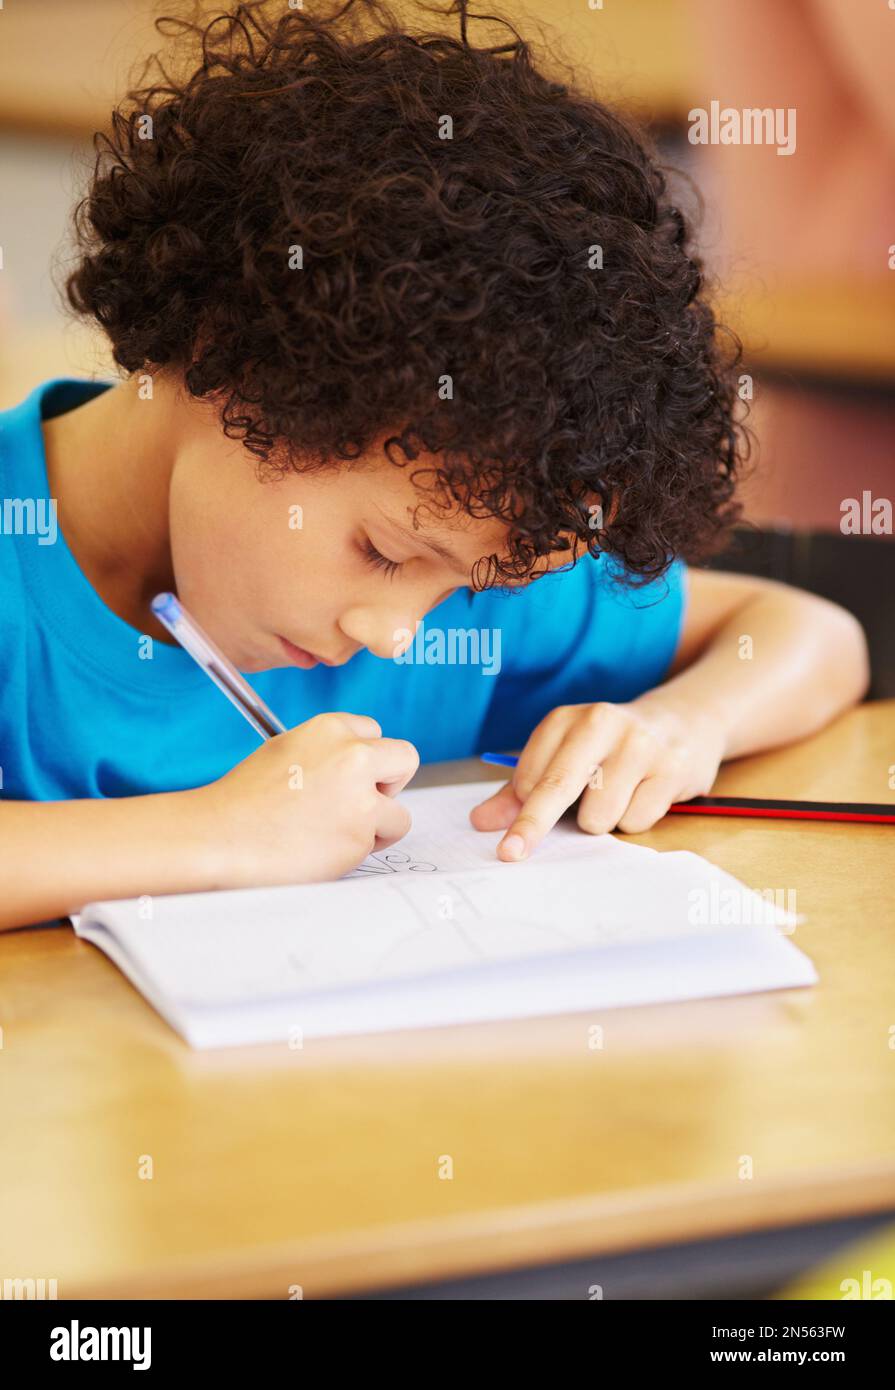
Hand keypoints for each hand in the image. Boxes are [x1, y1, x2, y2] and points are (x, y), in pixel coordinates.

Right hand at [198, 712, 419, 886]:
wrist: (219, 837)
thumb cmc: (243, 802)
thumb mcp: (285, 752)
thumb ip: (326, 752)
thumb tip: (359, 766)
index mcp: (328, 728)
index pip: (375, 732)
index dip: (366, 759)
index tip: (350, 777)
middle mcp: (350, 754)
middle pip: (405, 758)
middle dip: (390, 783)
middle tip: (361, 804)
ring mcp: (359, 794)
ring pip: (399, 811)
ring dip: (375, 826)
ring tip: (331, 833)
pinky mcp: (362, 832)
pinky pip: (381, 841)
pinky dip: (361, 850)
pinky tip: (323, 849)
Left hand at [470, 699, 726, 859]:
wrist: (684, 721)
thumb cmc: (610, 748)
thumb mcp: (564, 757)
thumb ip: (521, 790)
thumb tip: (481, 821)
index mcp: (565, 720)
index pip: (528, 776)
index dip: (522, 810)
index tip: (509, 839)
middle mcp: (600, 723)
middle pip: (557, 787)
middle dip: (532, 825)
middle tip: (511, 853)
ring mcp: (639, 745)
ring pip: (599, 815)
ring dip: (602, 819)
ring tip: (618, 794)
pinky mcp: (672, 768)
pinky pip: (636, 821)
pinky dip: (634, 818)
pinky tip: (645, 793)